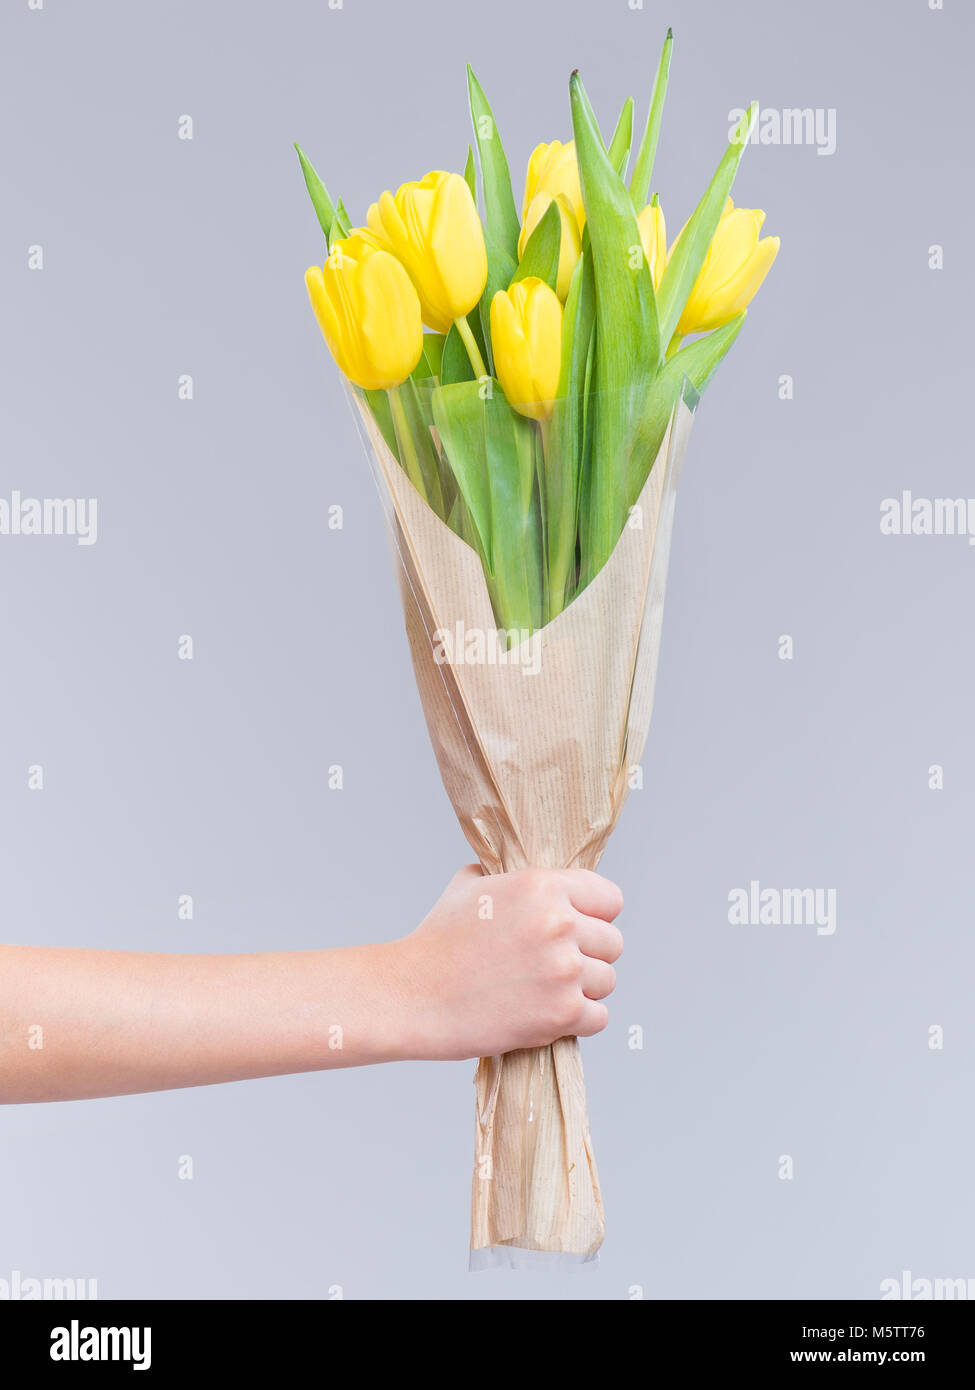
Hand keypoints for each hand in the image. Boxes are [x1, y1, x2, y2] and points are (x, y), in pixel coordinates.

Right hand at [390, 865, 623, 1060]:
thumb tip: (534, 878)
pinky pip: (600, 1017)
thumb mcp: (470, 884)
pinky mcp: (562, 1013)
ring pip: (607, 980)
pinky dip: (579, 1021)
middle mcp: (560, 923)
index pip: (610, 899)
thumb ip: (511, 876)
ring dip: (584, 989)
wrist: (412, 995)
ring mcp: (564, 970)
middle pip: (613, 942)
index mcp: (543, 885)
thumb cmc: (437, 940)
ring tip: (546, 990)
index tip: (578, 928)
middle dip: (589, 955)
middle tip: (554, 966)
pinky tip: (548, 1014)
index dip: (595, 915)